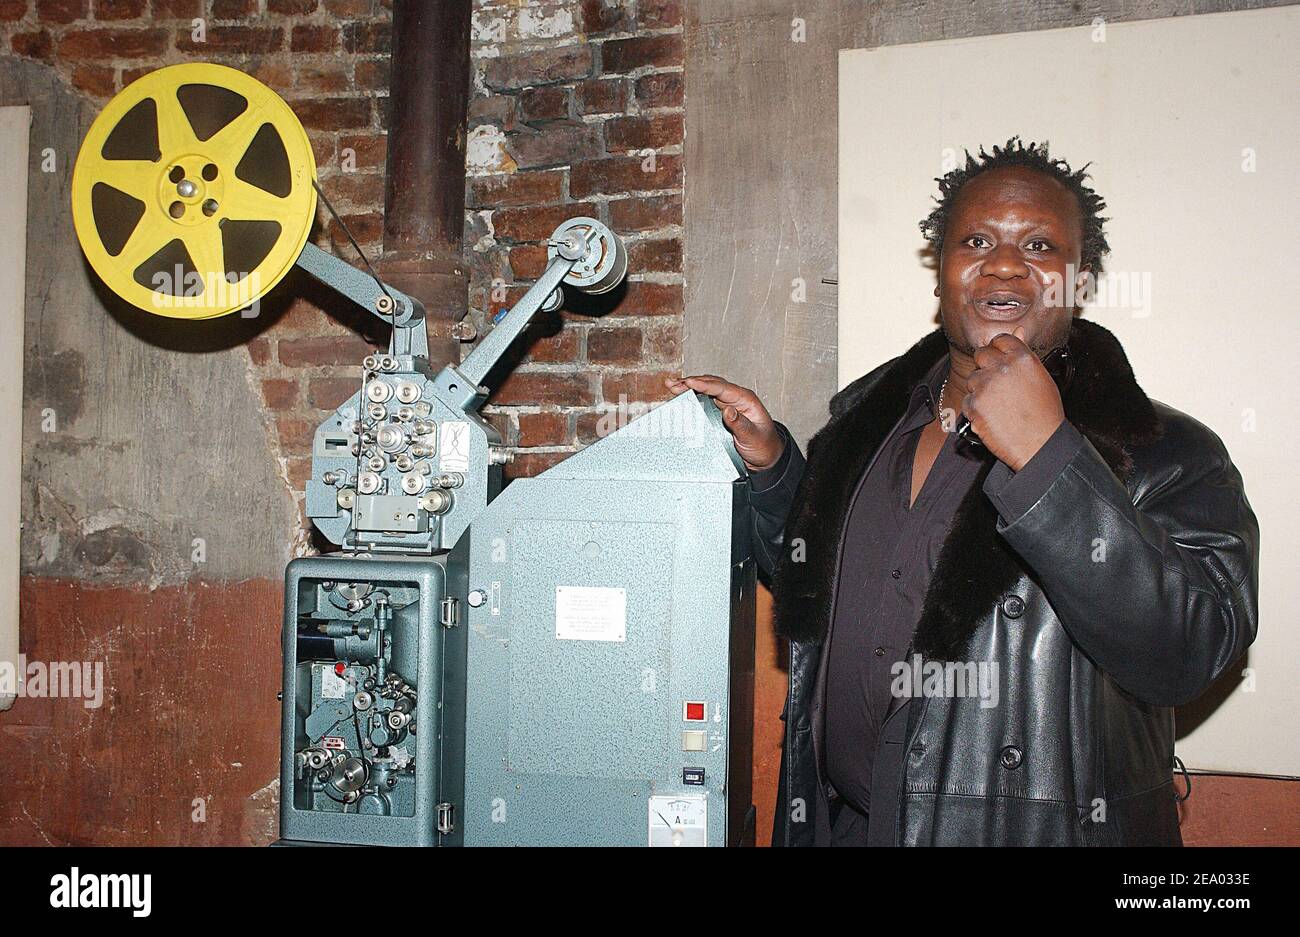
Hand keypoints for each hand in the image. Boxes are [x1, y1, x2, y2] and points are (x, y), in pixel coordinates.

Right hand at [664, 374, 785, 471]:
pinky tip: (681, 397)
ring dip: (689, 388)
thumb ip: (740, 424)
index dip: (704, 384)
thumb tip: (728, 410)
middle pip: (711, 385)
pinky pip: (705, 402)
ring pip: (706, 391)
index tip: (689, 383)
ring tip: (672, 387)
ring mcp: (727, 405)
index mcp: (745, 400)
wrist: (766, 458)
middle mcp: (735, 399)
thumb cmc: (764, 446)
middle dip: (691, 382)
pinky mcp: (720, 414)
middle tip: (673, 385)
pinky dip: (692, 398)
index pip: (722, 387)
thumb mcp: (753, 437)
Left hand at [962, 327, 1064, 471]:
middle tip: (999, 385)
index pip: (1000, 339)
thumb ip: (1025, 352)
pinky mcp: (973, 404)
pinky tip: (993, 417)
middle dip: (986, 367)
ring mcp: (985, 385)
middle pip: (981, 355)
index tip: (1000, 360)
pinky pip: (967, 400)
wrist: (1040, 445)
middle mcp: (1001, 367)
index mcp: (1021, 357)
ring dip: (981, 389)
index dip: (999, 350)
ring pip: (972, 378)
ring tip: (1000, 405)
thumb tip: (1019, 330)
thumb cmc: (1045, 413)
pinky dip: (976, 409)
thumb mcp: (1042, 377)